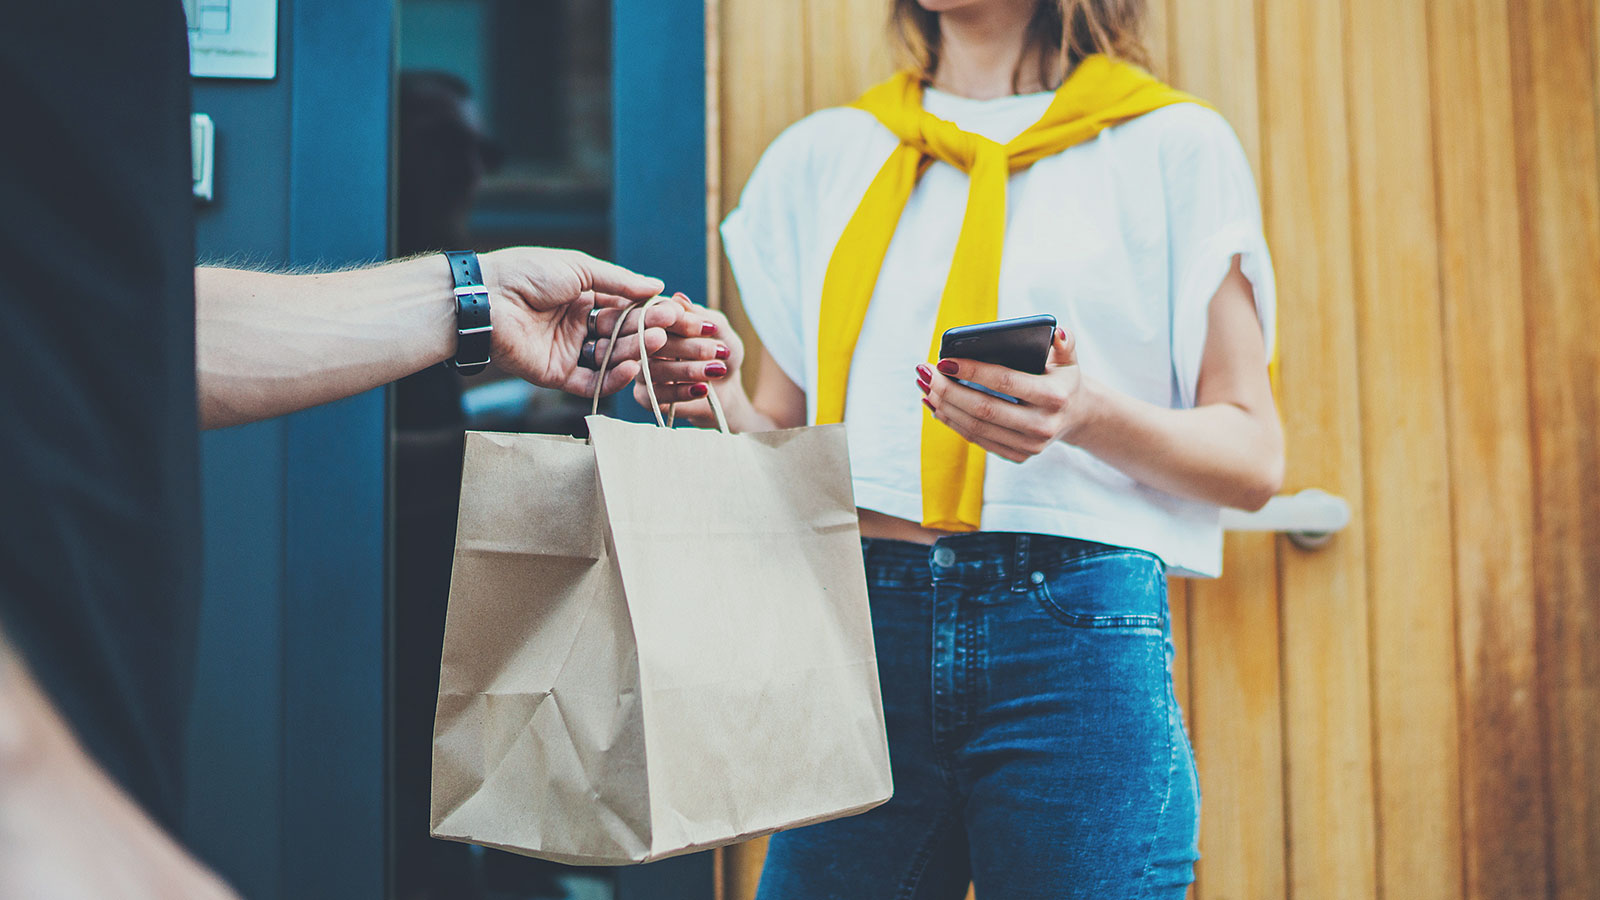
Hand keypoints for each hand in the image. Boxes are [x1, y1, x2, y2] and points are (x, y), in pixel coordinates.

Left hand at [479, 248, 716, 396]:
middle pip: (621, 335)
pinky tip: (631, 367)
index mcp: (583, 298)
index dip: (648, 312)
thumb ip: (619, 281)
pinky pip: (591, 382)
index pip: (624, 309)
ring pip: (610, 358)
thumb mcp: (579, 268)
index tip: (674, 312)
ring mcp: (569, 352)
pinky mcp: (557, 375)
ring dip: (634, 353)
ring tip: (654, 345)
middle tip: (669, 330)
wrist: (486, 298)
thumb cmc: (527, 273)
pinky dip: (612, 378)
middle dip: (645, 333)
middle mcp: (578, 326)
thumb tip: (657, 285)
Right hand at [631, 300, 746, 427]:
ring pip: (654, 369)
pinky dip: (681, 391)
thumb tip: (678, 299)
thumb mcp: (720, 331)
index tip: (709, 328)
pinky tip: (703, 389)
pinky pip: (654, 395)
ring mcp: (641, 369)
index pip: (657, 315)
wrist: (727, 388)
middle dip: (688, 346)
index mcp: (658, 320)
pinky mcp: (645, 396)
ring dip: (688, 369)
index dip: (681, 321)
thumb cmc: (721, 353)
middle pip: (653, 342)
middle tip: (718, 351)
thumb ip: (702, 316)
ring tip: (716, 370)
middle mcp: (643, 342)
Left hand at [917, 327, 1094, 462]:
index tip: (944, 361)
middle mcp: (1042, 425)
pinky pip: (977, 439)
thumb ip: (1065, 341)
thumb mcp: (1069, 357)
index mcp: (1054, 396)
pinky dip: (952, 422)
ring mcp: (1029, 445)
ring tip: (925, 386)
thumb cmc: (1062, 378)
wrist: (1076, 414)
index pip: (1005, 381)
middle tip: (925, 372)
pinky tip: (935, 405)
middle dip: (948, 390)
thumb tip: (1055, 332)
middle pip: (983, 409)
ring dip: (944, 406)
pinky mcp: (1018, 456)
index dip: (972, 371)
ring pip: (976, 427)